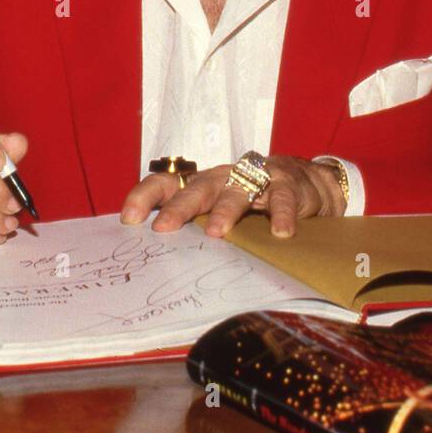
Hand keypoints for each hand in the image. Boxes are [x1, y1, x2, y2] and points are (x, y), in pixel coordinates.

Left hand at [120, 155, 345, 239]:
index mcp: (201, 183)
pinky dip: (281, 215)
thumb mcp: (218, 208)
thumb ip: (193, 223)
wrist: (303, 181)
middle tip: (163, 228)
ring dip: (225, 211)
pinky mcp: (286, 184)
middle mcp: (223, 177)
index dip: (145, 197)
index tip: (129, 219)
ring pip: (237, 192)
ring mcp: (255, 177)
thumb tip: (152, 255)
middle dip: (179, 208)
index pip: (166, 183)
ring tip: (215, 232)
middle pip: (198, 189)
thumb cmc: (249, 198)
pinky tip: (280, 233)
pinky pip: (282, 199)